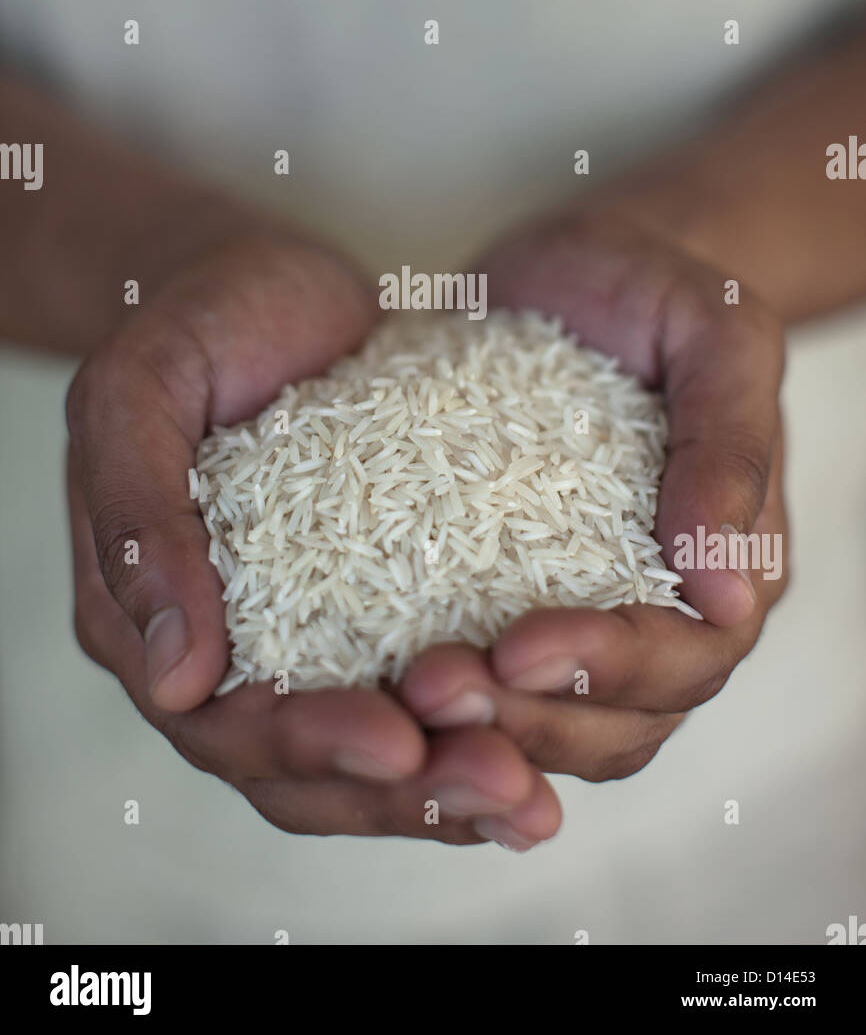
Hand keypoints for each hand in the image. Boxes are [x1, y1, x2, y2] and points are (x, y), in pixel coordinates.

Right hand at [66, 235, 560, 844]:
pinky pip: (422, 682)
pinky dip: (479, 719)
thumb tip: (176, 679)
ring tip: (534, 796)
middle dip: (405, 788)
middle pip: (307, 769)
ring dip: (452, 777)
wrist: (269, 283)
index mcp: (148, 618)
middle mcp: (225, 651)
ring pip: (372, 745)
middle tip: (502, 785)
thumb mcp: (139, 392)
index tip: (399, 743)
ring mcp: (305, 634)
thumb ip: (141, 520)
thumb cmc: (196, 321)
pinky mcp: (376, 606)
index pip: (222, 725)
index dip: (309, 747)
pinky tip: (548, 736)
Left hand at [393, 211, 786, 825]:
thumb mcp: (715, 334)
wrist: (576, 271)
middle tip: (430, 686)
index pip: (685, 660)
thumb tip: (728, 592)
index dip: (607, 670)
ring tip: (398, 692)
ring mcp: (582, 613)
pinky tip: (364, 677)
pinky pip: (478, 666)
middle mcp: (662, 612)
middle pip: (614, 723)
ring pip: (546, 722)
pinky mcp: (505, 596)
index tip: (518, 645)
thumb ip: (730, 445)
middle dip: (525, 718)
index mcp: (729, 565)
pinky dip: (429, 689)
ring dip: (476, 723)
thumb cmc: (657, 291)